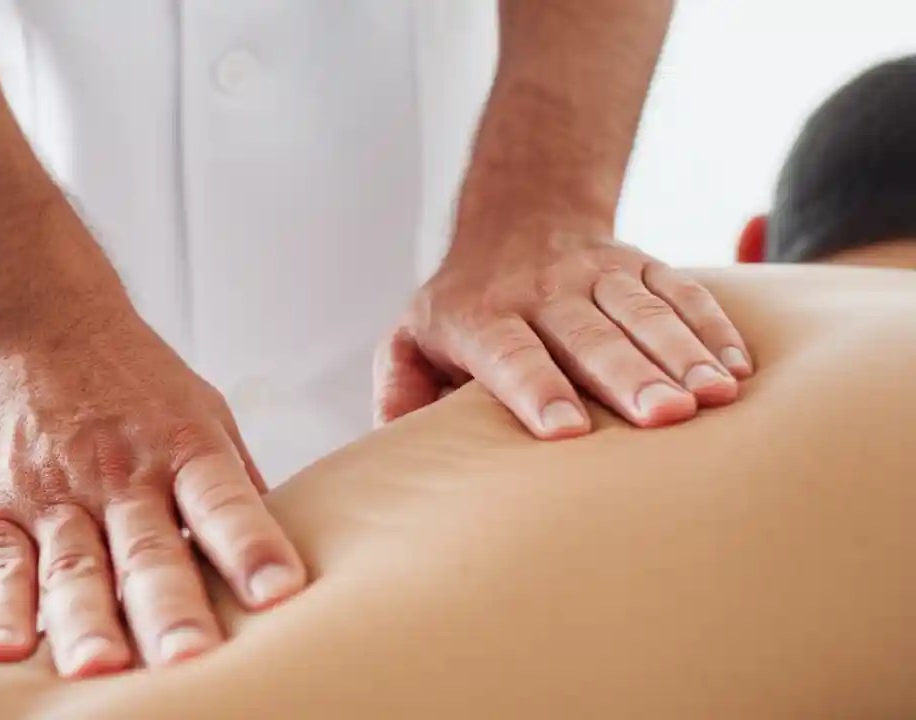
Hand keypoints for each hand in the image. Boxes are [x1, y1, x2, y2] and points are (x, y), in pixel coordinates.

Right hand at [0, 303, 305, 676]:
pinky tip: (3, 655)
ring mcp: (58, 494)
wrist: (42, 324)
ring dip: (86, 622)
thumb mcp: (203, 414)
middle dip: (170, 608)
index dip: (251, 546)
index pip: (224, 501)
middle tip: (191, 660)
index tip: (280, 594)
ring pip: (74, 567)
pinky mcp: (2, 507)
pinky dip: (0, 610)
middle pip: (149, 550)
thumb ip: (235, 488)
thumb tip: (283, 556)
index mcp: (185, 449)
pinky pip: (2, 565)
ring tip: (99, 672)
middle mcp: (123, 475)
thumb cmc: (139, 385)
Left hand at [375, 219, 752, 436]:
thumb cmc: (459, 310)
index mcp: (480, 317)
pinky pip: (682, 292)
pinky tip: (739, 369)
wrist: (515, 216)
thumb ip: (401, 395)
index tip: (568, 430)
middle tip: (664, 417)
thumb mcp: (412, 342)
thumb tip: (391, 455)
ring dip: (682, 352)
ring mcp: (595, 273)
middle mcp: (540, 291)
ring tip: (716, 396)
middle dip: (627, 375)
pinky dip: (713, 327)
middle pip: (588, 335)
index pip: (510, 355)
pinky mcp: (640, 265)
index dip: (538, 390)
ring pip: (643, 310)